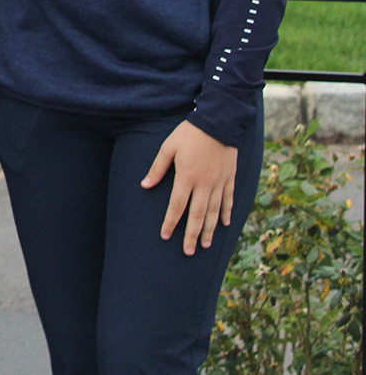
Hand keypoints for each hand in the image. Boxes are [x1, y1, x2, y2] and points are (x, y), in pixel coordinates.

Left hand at [141, 120, 238, 255]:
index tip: (165, 236)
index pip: (177, 206)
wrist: (219, 122)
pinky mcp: (230, 178)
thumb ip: (157, 168)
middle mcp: (205, 184)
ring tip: (205, 245)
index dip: (170, 222)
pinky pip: (229, 199)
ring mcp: (219, 182)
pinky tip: (225, 225)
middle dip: (192, 235)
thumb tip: (145, 185)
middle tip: (188, 252)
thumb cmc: (190, 134)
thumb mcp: (168, 147)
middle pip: (197, 215)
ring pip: (214, 212)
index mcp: (187, 177)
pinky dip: (227, 213)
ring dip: (209, 230)